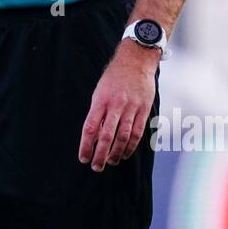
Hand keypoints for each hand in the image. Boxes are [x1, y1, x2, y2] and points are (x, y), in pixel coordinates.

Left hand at [78, 41, 158, 171]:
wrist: (135, 61)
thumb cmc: (113, 78)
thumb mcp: (99, 92)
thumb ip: (97, 113)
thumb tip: (94, 137)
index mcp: (100, 100)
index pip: (90, 128)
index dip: (86, 145)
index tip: (83, 158)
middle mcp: (115, 105)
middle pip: (106, 136)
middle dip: (101, 155)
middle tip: (96, 167)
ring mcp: (131, 108)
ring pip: (123, 137)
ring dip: (116, 153)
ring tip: (111, 162)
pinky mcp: (144, 110)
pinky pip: (137, 132)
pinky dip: (131, 146)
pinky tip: (125, 153)